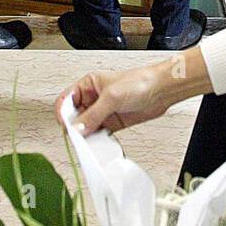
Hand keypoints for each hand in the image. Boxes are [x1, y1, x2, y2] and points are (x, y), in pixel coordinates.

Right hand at [57, 64, 177, 134]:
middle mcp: (93, 99)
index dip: (63, 113)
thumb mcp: (112, 96)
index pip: (66, 100)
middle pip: (74, 116)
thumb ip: (94, 114)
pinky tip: (99, 144)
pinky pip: (98, 134)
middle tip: (78, 137)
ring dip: (85, 136)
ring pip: (85, 127)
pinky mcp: (111, 123)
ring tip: (89, 142)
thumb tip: (78, 128)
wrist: (162, 90)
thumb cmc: (140, 82)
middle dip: (74, 128)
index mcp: (88, 85)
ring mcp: (102, 112)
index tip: (67, 126)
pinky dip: (96, 141)